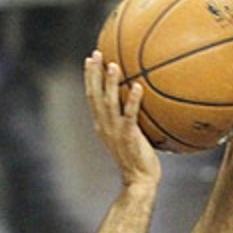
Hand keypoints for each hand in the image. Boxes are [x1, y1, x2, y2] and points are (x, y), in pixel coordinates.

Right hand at [84, 50, 160, 188]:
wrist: (139, 180)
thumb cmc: (138, 159)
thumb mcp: (130, 135)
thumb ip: (131, 117)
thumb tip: (143, 99)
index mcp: (101, 124)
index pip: (92, 96)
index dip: (90, 77)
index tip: (91, 59)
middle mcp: (104, 126)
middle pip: (95, 95)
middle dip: (94, 74)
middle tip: (96, 53)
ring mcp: (115, 131)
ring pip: (109, 103)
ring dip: (111, 83)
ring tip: (113, 65)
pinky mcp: (128, 137)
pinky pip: (130, 115)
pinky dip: (133, 101)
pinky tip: (138, 87)